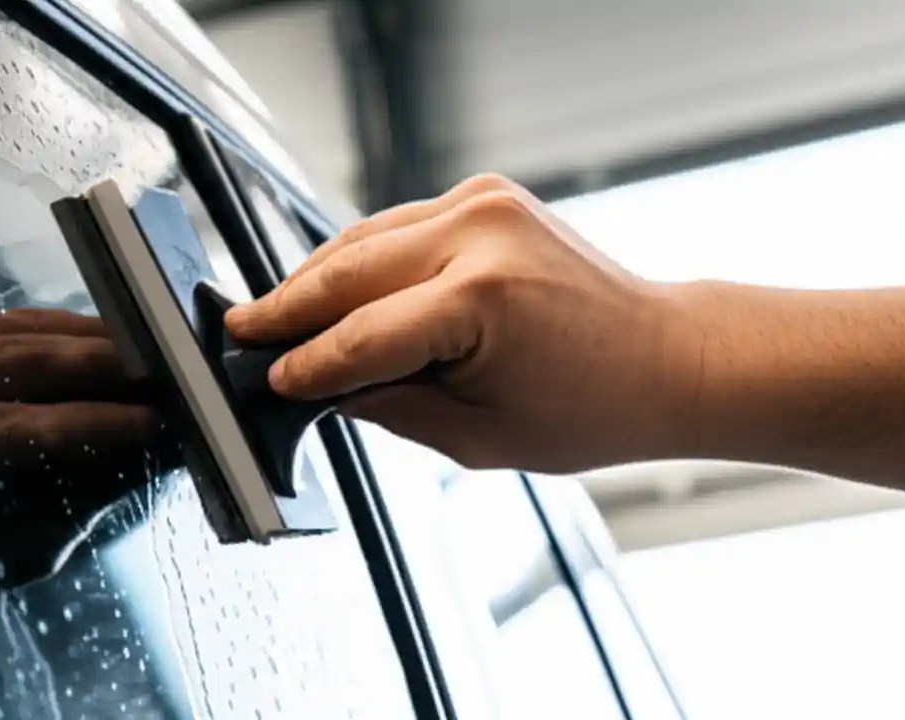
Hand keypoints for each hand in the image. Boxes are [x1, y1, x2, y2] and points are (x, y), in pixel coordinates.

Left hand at [0, 309, 175, 606]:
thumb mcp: (25, 543)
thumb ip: (91, 489)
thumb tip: (165, 447)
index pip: (34, 424)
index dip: (107, 421)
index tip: (166, 423)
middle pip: (42, 361)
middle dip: (121, 370)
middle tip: (185, 381)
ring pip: (44, 331)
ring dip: (109, 346)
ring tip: (166, 364)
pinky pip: (31, 324)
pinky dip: (80, 338)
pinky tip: (124, 352)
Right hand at [226, 174, 696, 472]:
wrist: (665, 356)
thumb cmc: (593, 406)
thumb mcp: (478, 435)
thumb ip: (388, 404)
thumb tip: (323, 385)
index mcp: (482, 298)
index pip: (361, 336)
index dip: (305, 364)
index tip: (266, 378)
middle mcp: (479, 233)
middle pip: (348, 271)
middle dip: (289, 306)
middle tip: (240, 332)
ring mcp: (484, 203)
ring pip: (363, 238)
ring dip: (316, 277)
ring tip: (273, 313)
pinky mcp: (485, 195)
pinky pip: (396, 227)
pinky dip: (359, 258)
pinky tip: (330, 287)